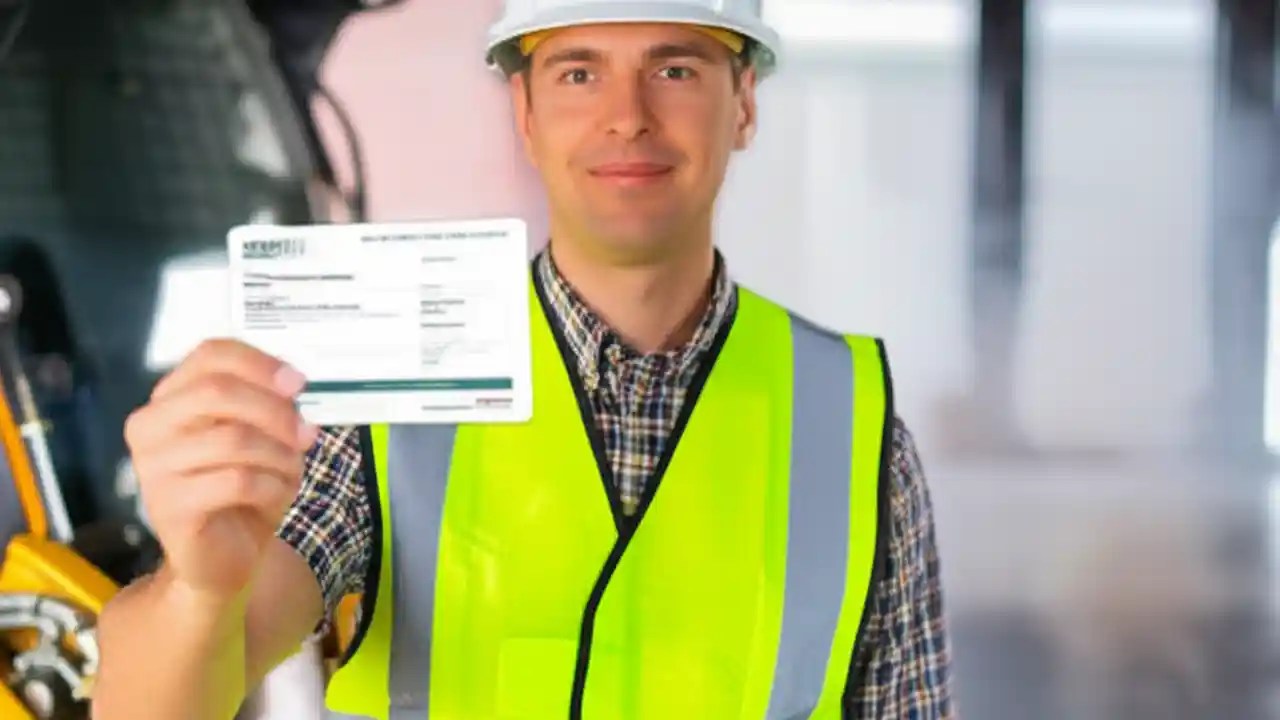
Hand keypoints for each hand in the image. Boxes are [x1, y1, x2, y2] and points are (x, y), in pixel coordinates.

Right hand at [124, 339, 318, 604]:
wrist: (221, 559)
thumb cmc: (242, 491)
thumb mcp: (263, 438)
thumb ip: (271, 407)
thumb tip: (294, 388)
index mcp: (170, 398)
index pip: (211, 355)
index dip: (260, 364)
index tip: (299, 383)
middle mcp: (150, 426)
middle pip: (217, 391)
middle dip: (274, 410)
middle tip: (306, 434)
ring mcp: (153, 467)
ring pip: (232, 438)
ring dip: (279, 454)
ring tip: (292, 471)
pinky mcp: (168, 506)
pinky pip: (236, 481)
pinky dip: (271, 486)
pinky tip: (275, 496)